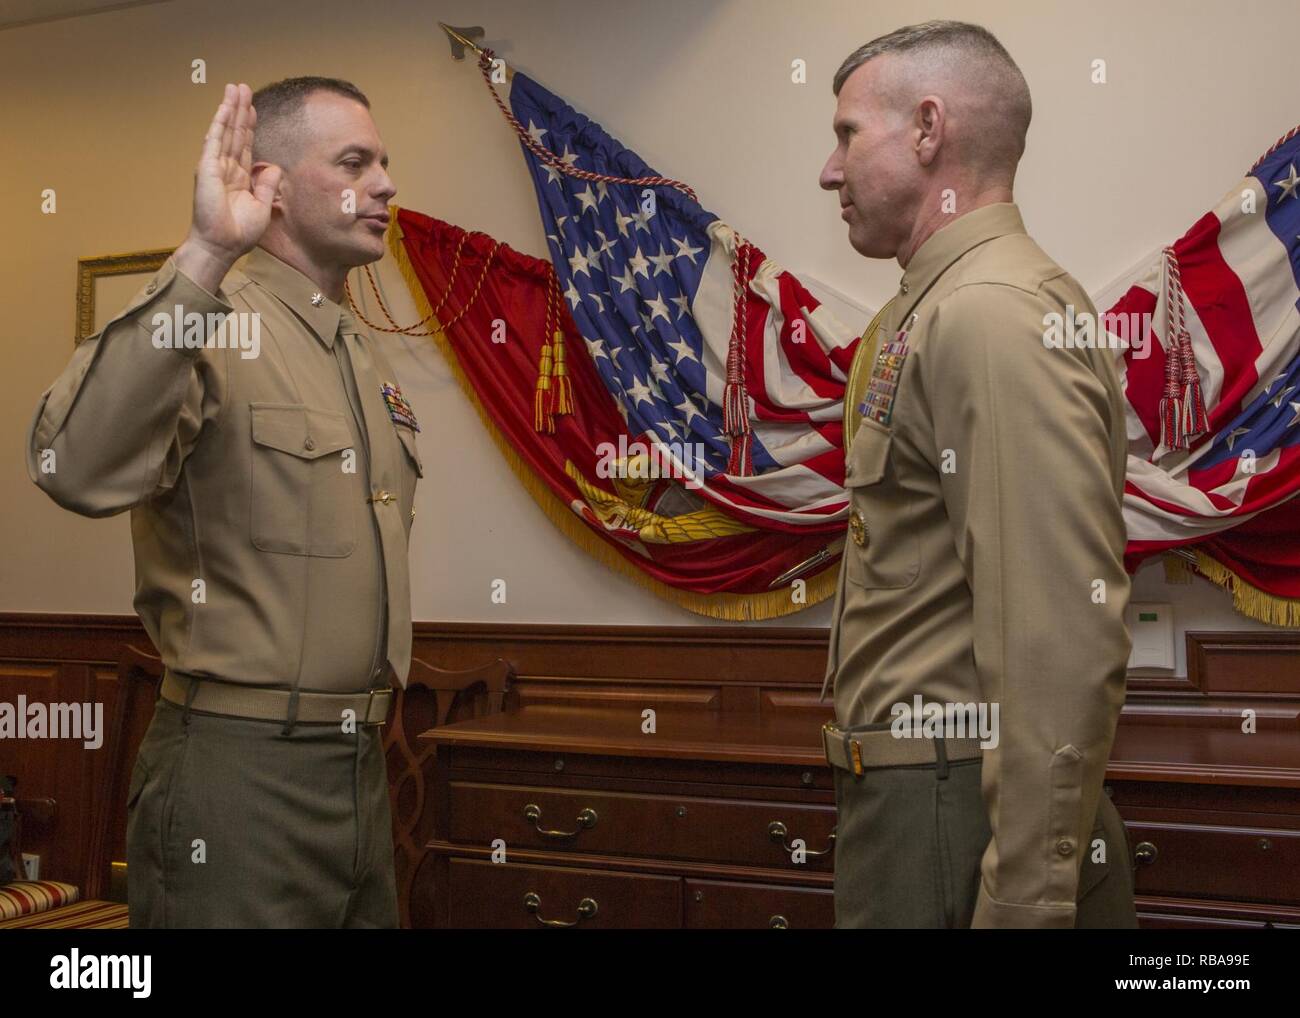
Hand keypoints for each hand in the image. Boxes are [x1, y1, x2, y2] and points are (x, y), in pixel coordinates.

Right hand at [175, 83, 282, 292]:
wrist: (222, 245)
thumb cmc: (239, 233)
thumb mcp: (262, 206)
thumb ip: (268, 184)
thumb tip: (274, 166)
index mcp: (239, 178)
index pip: (245, 146)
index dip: (249, 126)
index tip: (253, 108)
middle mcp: (227, 169)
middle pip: (235, 133)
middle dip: (240, 110)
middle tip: (242, 87)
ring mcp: (215, 166)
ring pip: (225, 131)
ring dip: (230, 109)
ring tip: (235, 88)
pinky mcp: (207, 167)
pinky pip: (215, 140)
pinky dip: (220, 122)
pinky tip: (224, 107)